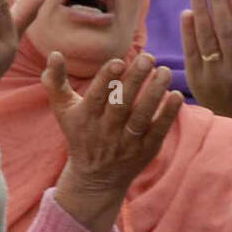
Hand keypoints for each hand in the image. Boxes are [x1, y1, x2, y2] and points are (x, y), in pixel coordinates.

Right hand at [46, 53, 184, 231]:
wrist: (95, 177)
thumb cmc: (80, 133)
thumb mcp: (64, 110)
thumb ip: (56, 81)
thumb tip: (54, 53)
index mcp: (85, 117)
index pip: (97, 96)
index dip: (107, 79)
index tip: (119, 62)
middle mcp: (105, 131)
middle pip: (121, 104)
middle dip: (135, 80)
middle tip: (148, 58)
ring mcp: (126, 142)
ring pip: (142, 116)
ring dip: (155, 93)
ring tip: (165, 71)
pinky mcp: (145, 150)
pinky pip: (158, 131)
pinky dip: (168, 114)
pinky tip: (176, 95)